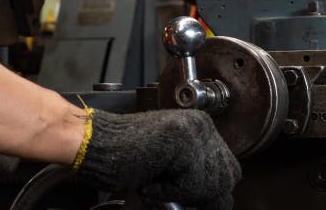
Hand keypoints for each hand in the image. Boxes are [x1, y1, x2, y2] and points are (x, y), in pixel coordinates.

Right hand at [73, 109, 240, 208]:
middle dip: (201, 194)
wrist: (95, 143)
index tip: (194, 200)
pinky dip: (166, 191)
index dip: (212, 191)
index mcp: (201, 126)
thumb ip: (198, 171)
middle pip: (226, 178)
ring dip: (181, 193)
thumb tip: (222, 198)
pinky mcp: (179, 140)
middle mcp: (201, 124)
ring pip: (209, 184)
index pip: (230, 170)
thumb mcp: (172, 164)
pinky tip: (148, 180)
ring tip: (155, 182)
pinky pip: (189, 184)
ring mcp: (191, 130)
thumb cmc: (124, 154)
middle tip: (168, 190)